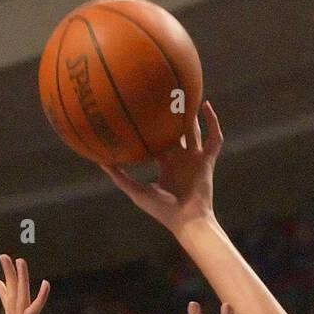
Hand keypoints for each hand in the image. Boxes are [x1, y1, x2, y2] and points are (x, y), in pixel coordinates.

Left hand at [100, 101, 222, 236]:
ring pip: (194, 130)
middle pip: (176, 132)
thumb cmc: (162, 211)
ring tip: (185, 92)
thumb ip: (120, 177)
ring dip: (191, 113)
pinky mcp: (207, 161)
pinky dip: (213, 122)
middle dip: (171, 116)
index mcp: (166, 165)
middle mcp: (181, 159)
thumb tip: (100, 161)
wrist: (186, 221)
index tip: (141, 110)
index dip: (151, 128)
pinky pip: (213, 138)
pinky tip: (207, 106)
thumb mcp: (137, 192)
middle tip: (163, 94)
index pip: (157, 141)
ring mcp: (195, 159)